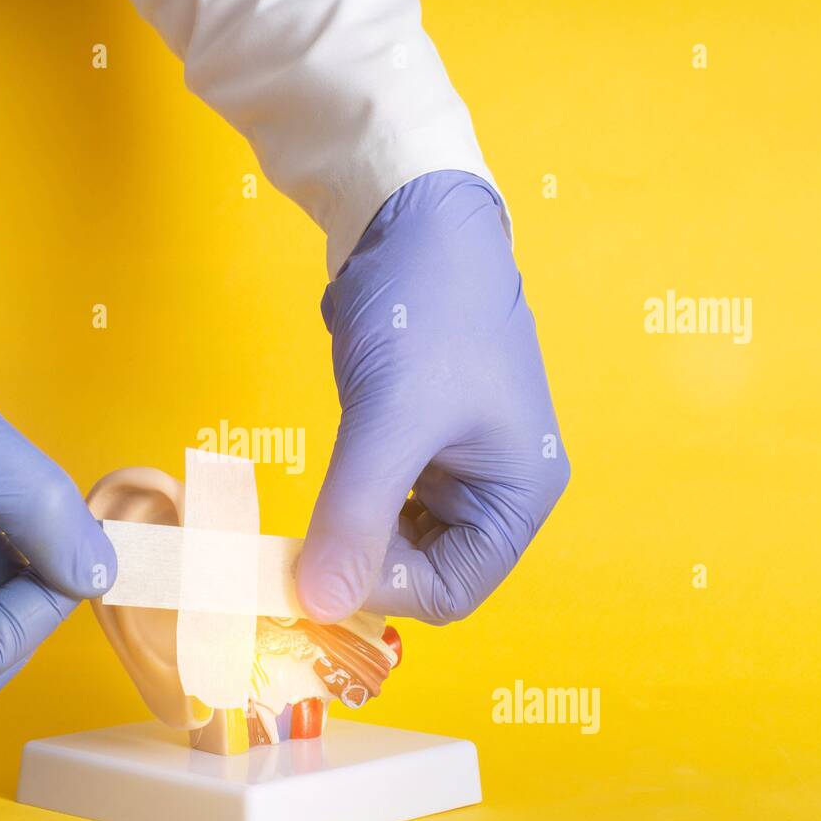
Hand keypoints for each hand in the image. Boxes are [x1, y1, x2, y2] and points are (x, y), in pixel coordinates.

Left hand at [296, 171, 568, 623]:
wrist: (411, 216)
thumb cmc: (425, 309)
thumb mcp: (391, 417)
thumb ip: (356, 515)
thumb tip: (316, 605)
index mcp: (519, 494)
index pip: (453, 591)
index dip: (383, 591)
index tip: (318, 568)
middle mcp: (496, 491)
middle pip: (425, 573)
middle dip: (364, 566)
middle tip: (301, 548)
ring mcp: (457, 468)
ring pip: (398, 542)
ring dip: (352, 537)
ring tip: (313, 512)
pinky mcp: (418, 445)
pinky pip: (382, 504)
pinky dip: (349, 507)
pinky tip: (326, 485)